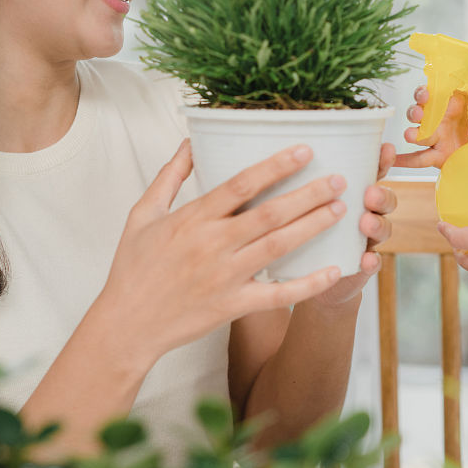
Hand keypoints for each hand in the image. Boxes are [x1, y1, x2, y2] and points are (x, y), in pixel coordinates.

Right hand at [98, 140, 347, 365]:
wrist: (126, 325)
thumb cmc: (133, 268)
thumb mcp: (142, 214)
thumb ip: (169, 177)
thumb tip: (190, 142)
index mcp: (192, 219)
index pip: (242, 184)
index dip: (276, 166)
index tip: (305, 150)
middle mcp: (212, 245)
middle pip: (270, 213)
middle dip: (308, 194)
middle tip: (340, 179)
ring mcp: (224, 277)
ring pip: (278, 246)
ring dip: (313, 226)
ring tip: (341, 209)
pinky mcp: (232, 306)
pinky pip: (277, 295)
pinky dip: (307, 284)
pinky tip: (333, 270)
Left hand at [308, 142, 397, 307]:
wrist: (296, 277)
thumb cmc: (292, 228)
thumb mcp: (293, 201)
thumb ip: (295, 180)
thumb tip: (285, 149)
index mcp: (348, 192)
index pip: (370, 172)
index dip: (382, 161)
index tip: (385, 148)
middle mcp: (361, 213)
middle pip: (383, 200)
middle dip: (382, 194)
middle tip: (370, 194)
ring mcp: (362, 241)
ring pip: (382, 229)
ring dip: (378, 224)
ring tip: (366, 223)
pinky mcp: (357, 267)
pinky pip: (370, 264)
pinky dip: (371, 261)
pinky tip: (366, 259)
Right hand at [394, 85, 467, 168]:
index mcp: (450, 101)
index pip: (432, 92)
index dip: (425, 92)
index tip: (427, 95)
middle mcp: (439, 117)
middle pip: (418, 111)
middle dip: (415, 111)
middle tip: (420, 114)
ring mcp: (435, 137)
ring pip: (416, 133)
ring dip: (410, 133)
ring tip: (412, 135)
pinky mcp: (436, 155)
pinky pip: (416, 158)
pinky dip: (402, 160)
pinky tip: (393, 162)